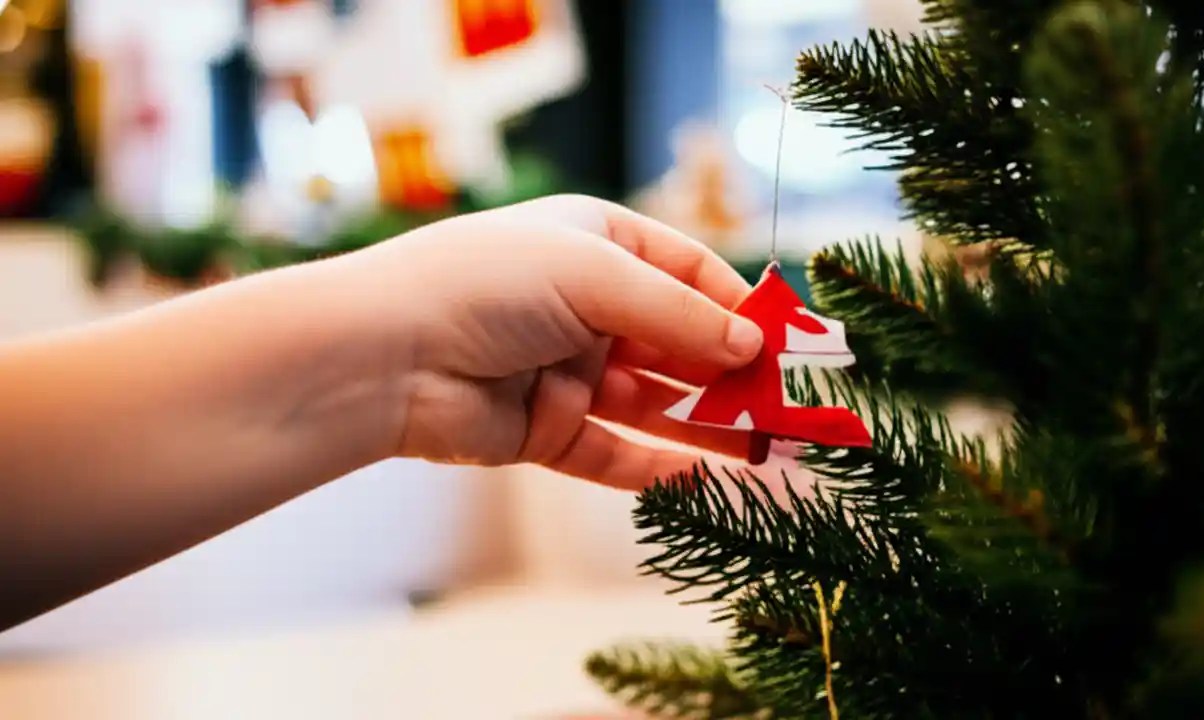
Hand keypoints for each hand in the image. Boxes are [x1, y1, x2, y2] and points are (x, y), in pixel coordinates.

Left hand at [360, 195, 764, 489]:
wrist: (381, 353)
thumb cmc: (484, 282)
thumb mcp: (594, 274)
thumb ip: (679, 315)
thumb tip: (753, 346)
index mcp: (595, 245)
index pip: (688, 273)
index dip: (741, 307)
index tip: (792, 342)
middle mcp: (584, 307)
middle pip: (678, 345)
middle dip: (735, 377)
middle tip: (792, 410)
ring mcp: (565, 371)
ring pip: (654, 403)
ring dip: (709, 427)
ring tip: (769, 452)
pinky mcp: (545, 432)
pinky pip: (614, 452)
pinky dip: (659, 467)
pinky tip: (708, 481)